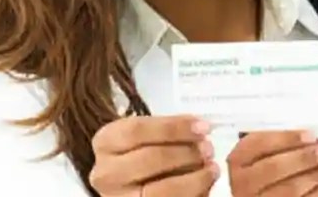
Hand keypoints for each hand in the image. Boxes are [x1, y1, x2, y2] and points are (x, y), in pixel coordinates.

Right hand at [88, 114, 218, 195]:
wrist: (135, 181)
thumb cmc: (147, 151)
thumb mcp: (151, 134)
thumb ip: (171, 129)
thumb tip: (201, 128)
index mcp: (106, 142)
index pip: (137, 130)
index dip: (174, 128)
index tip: (203, 127)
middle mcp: (106, 173)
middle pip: (149, 159)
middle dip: (186, 153)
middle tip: (209, 149)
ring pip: (159, 191)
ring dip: (193, 179)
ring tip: (212, 169)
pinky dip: (191, 194)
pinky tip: (205, 186)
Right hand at [228, 130, 317, 195]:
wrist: (254, 191)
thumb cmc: (258, 167)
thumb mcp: (259, 152)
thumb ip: (277, 143)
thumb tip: (309, 137)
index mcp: (238, 159)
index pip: (260, 144)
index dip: (288, 139)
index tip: (310, 136)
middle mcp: (242, 181)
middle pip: (274, 168)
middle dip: (304, 158)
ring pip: (287, 190)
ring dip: (312, 177)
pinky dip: (313, 194)